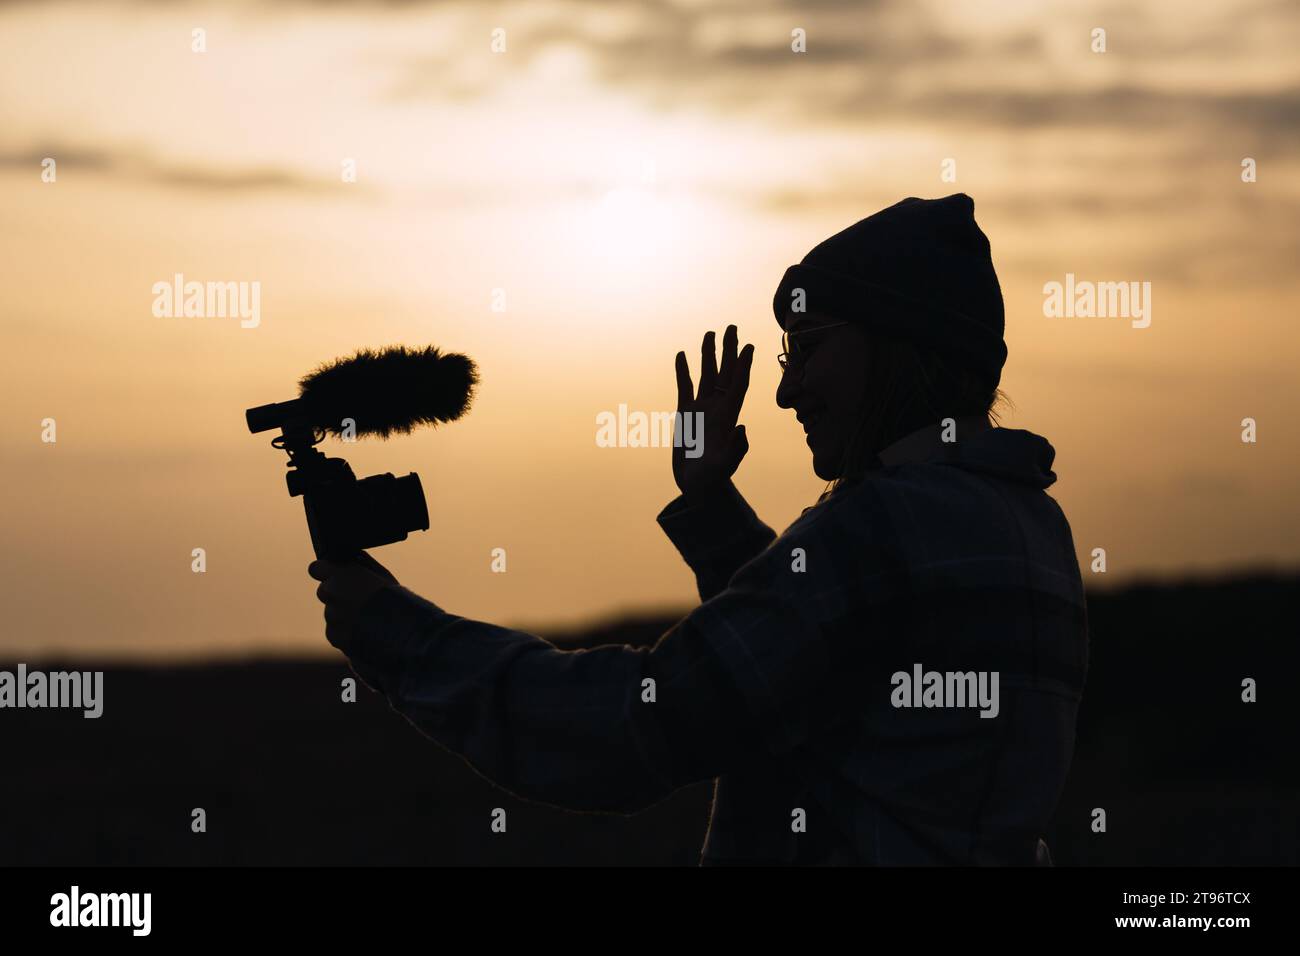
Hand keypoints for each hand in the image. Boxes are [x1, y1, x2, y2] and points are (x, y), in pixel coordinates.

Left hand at [308, 551, 400, 649]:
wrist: (401, 630)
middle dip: (338, 594)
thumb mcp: (381, 574)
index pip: (316, 568)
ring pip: (332, 612)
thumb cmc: (395, 598)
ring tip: (368, 619)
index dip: (325, 571)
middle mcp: (330, 593)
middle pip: (325, 591)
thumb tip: (352, 558)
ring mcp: (330, 616)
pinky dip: (347, 632)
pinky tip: (365, 632)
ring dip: (344, 614)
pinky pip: (336, 630)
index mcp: (341, 574)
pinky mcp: (333, 635)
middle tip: (361, 600)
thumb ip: (361, 564)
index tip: (334, 575)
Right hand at [672, 324, 754, 496]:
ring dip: (709, 355)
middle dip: (729, 350)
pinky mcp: (685, 414)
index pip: (738, 385)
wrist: (697, 485)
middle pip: (725, 373)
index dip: (743, 366)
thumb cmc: (714, 478)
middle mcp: (718, 408)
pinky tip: (682, 355)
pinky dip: (684, 371)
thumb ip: (735, 448)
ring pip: (707, 376)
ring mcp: (702, 409)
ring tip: (710, 334)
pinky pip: (685, 387)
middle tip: (732, 327)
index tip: (748, 346)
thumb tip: (742, 428)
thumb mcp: (726, 466)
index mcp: (729, 417)